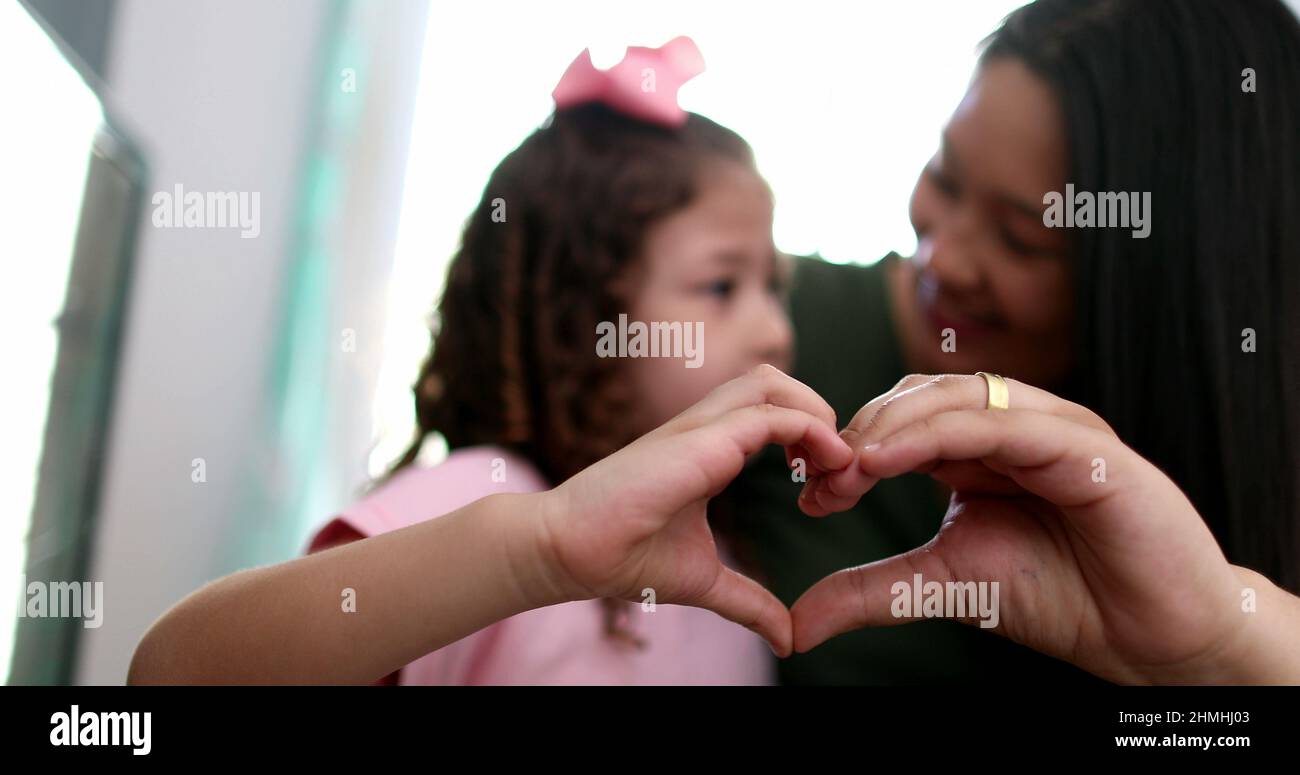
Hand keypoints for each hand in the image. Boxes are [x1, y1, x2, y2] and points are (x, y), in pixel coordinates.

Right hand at [535, 364, 852, 656]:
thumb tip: (787, 638)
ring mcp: (698, 428)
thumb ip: (749, 601)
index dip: (808, 438)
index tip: (827, 487)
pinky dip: (808, 430)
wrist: (570, 552)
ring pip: (771, 382)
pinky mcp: (699, 442)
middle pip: (774, 382)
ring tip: (834, 462)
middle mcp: (703, 427)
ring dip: (815, 412)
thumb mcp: (704, 580)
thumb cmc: (624, 558)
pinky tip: (826, 466)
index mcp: (705, 448)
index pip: (768, 413)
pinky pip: (768, 415)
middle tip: (838, 467)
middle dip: (818, 412)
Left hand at [792, 374, 1296, 683]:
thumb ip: (873, 591)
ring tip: (849, 466)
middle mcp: (1013, 427)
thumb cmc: (1060, 599)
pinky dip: (940, 433)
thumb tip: (798, 621)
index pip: (902, 419)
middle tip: (822, 481)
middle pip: (920, 397)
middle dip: (863, 432)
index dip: (851, 448)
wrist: (1150, 638)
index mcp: (981, 448)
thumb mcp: (944, 587)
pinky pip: (1003, 423)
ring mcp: (1051, 428)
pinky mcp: (1085, 446)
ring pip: (957, 398)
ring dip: (893, 426)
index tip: (811, 497)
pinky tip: (887, 460)